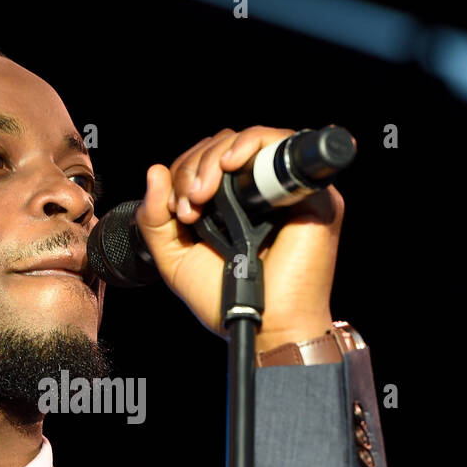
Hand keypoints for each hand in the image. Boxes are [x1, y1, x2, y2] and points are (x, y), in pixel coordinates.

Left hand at [134, 126, 344, 351]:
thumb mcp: (175, 258)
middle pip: (225, 145)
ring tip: (202, 195)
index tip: (177, 209)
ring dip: (214, 158)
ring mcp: (287, 190)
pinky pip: (281, 144)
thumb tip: (155, 171)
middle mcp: (262, 192)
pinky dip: (251, 144)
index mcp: (233, 204)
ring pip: (248, 140)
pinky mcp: (311, 192)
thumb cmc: (225, 300)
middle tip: (189, 205)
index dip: (184, 172)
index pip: (207, 161)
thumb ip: (155, 219)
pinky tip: (229, 166)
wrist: (263, 326)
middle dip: (195, 167)